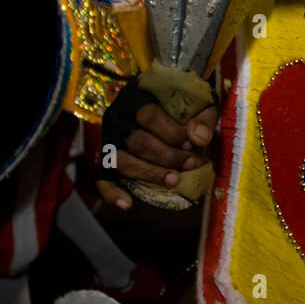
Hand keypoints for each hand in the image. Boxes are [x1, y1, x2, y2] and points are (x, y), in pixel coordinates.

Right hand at [98, 79, 218, 209]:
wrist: (163, 101)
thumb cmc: (183, 104)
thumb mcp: (198, 102)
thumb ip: (203, 117)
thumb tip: (199, 139)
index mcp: (137, 98)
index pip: (148, 115)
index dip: (171, 132)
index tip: (192, 144)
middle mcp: (118, 118)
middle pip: (135, 141)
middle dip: (165, 156)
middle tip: (189, 163)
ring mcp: (108, 140)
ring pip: (120, 160)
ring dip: (147, 173)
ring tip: (174, 180)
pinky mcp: (105, 162)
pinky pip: (101, 180)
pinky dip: (111, 194)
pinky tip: (127, 205)